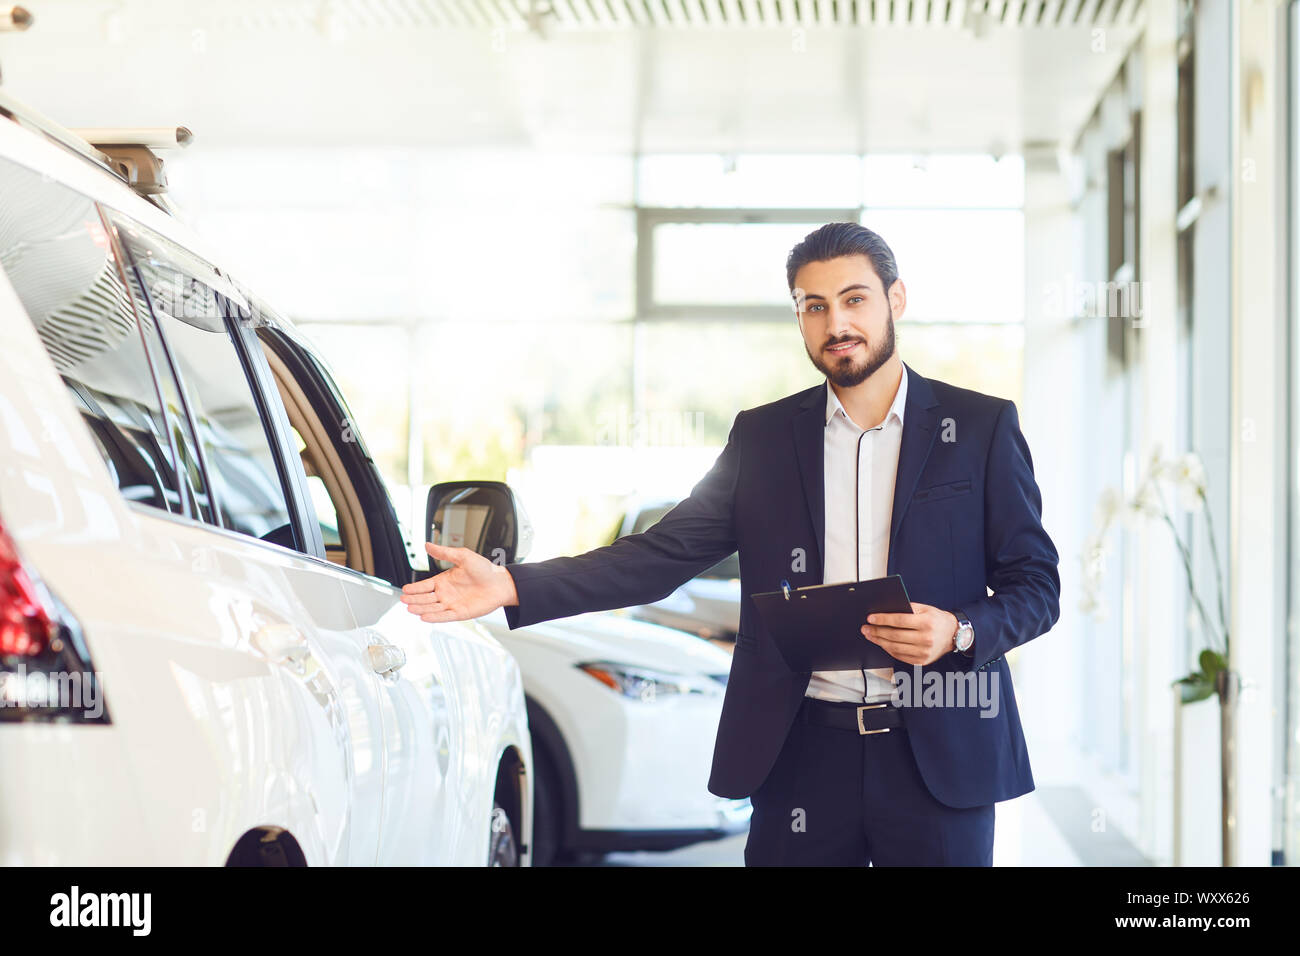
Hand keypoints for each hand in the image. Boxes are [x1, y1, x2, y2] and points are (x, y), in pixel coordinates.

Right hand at [399, 542, 518, 622]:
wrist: (501, 582)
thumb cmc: (485, 569)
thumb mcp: (463, 556)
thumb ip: (444, 552)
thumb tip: (428, 545)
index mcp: (444, 580)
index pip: (425, 585)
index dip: (414, 588)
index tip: (405, 589)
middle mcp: (446, 593)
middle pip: (425, 598)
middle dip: (414, 599)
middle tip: (403, 599)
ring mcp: (453, 604)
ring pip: (433, 608)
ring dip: (421, 609)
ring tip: (410, 608)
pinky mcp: (461, 613)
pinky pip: (445, 616)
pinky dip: (435, 617)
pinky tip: (425, 617)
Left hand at [861, 602, 958, 666]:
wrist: (953, 634)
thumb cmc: (937, 619)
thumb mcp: (925, 609)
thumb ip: (907, 608)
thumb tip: (885, 610)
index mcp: (927, 623)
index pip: (900, 621)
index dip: (883, 620)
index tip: (871, 618)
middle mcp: (926, 639)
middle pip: (895, 636)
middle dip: (877, 631)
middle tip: (866, 628)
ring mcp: (924, 652)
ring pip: (895, 647)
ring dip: (879, 641)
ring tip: (870, 635)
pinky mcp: (921, 661)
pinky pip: (900, 656)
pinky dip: (888, 649)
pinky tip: (881, 643)